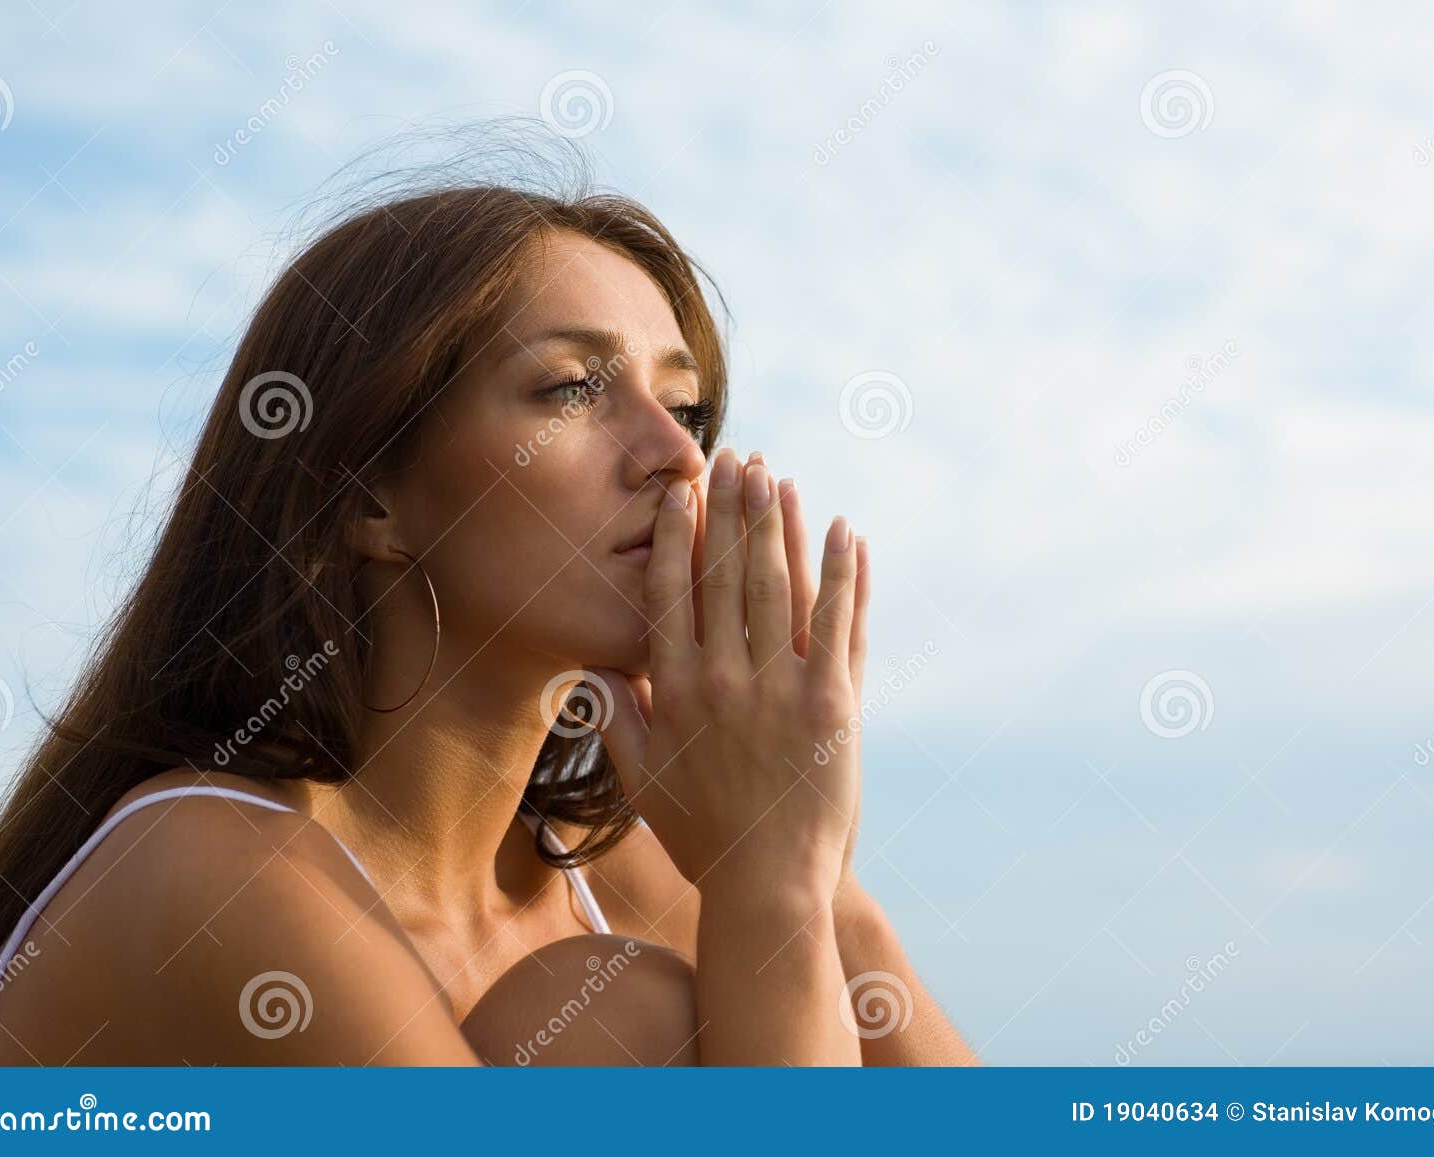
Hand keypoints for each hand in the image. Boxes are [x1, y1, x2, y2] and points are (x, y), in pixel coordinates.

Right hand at [590, 448, 867, 901]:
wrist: (769, 885)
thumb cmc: (703, 837)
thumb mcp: (640, 782)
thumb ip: (614, 719)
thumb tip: (586, 670)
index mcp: (675, 689)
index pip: (671, 591)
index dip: (676, 533)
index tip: (680, 490)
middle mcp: (723, 678)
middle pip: (725, 573)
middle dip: (729, 508)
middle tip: (734, 458)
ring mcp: (780, 689)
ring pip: (778, 585)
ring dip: (778, 524)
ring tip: (777, 476)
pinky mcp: (831, 704)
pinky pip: (838, 622)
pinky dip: (845, 572)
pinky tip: (846, 530)